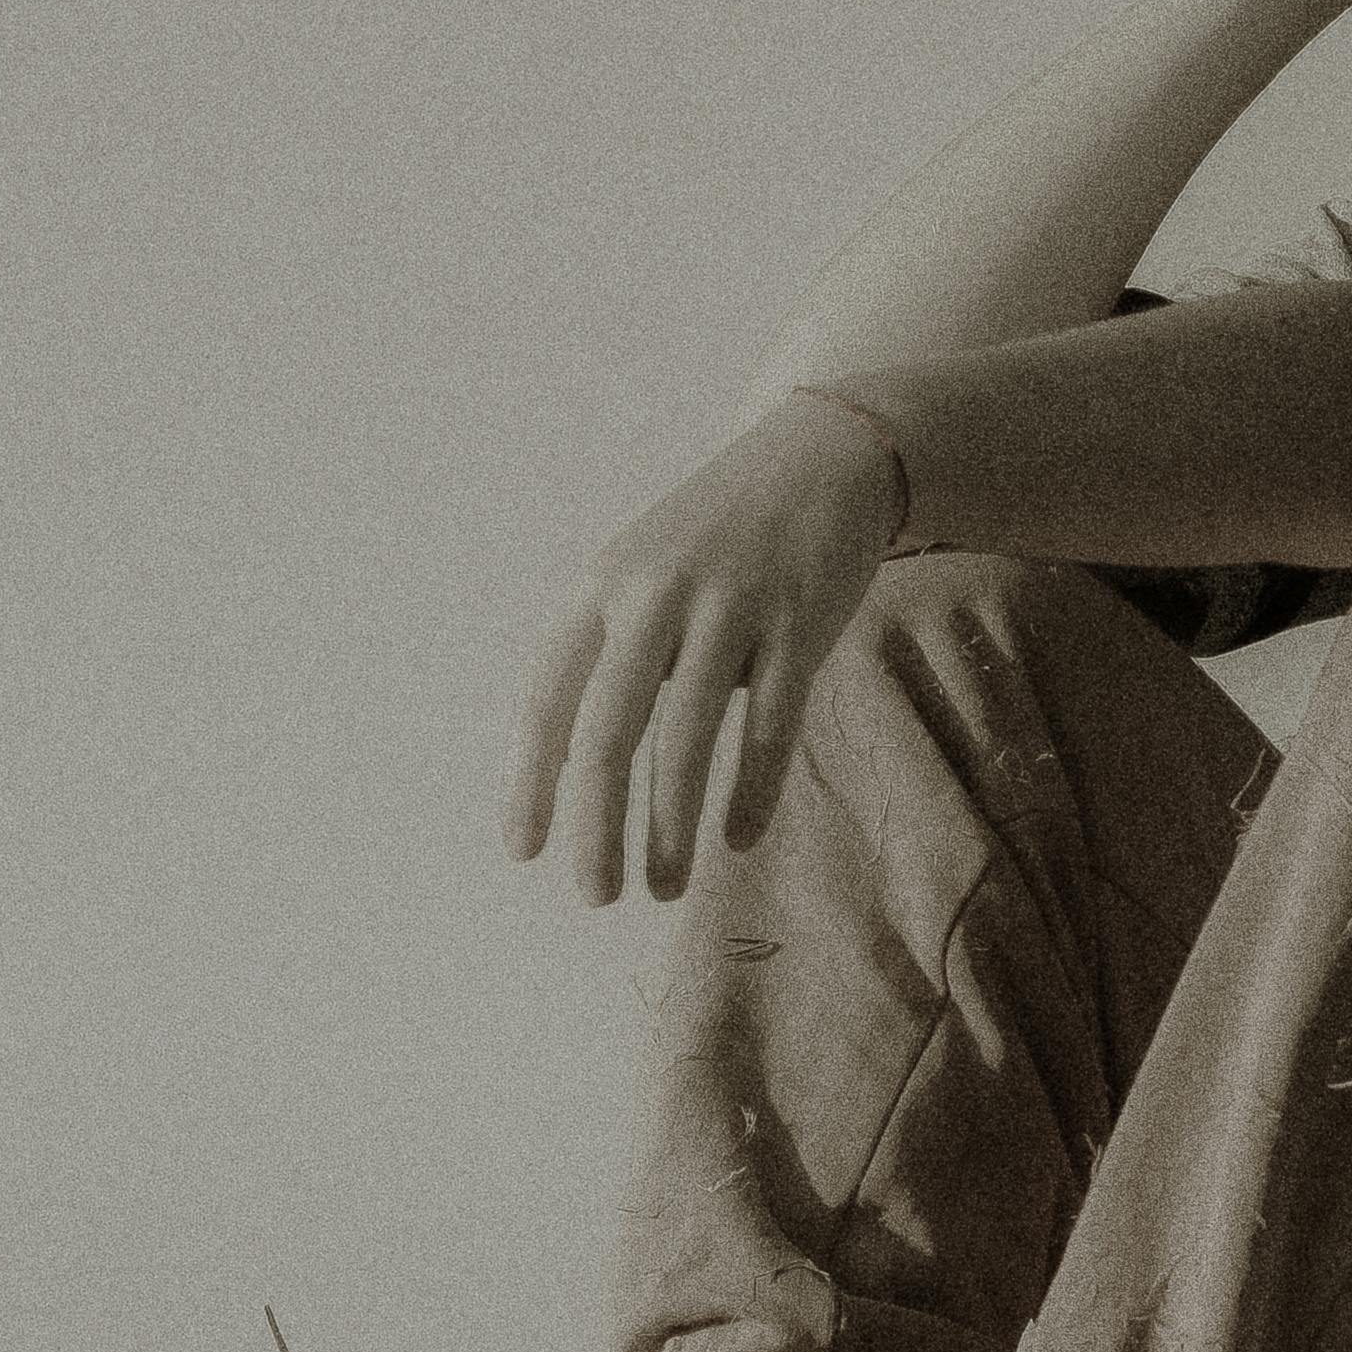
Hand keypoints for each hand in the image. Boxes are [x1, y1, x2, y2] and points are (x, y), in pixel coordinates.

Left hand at [510, 390, 904, 905]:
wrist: (827, 456)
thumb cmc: (726, 535)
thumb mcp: (648, 572)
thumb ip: (613, 649)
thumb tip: (581, 765)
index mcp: (602, 585)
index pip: (547, 697)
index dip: (531, 779)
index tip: (524, 850)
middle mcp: (655, 593)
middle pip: (608, 729)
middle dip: (596, 823)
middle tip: (595, 895)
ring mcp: (729, 604)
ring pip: (686, 737)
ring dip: (670, 825)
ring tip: (663, 888)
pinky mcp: (798, 621)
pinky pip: (769, 725)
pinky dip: (750, 790)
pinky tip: (738, 840)